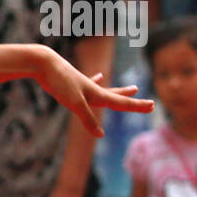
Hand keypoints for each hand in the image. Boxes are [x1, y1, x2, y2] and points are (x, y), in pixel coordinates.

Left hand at [34, 51, 153, 136]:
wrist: (43, 62)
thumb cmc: (59, 82)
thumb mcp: (74, 103)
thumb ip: (88, 118)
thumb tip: (100, 135)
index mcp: (97, 94)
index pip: (121, 103)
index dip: (137, 106)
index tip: (153, 106)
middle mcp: (93, 89)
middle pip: (118, 96)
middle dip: (133, 101)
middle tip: (149, 103)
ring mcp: (84, 85)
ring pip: (107, 90)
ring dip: (120, 91)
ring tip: (134, 88)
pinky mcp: (73, 82)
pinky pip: (89, 83)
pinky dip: (96, 81)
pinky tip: (99, 76)